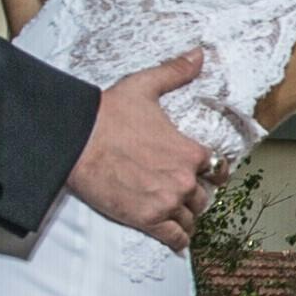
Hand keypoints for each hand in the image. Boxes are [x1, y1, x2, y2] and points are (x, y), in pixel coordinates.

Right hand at [68, 51, 214, 252]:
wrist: (77, 140)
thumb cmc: (109, 114)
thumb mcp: (145, 86)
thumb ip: (175, 72)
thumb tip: (198, 55)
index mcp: (189, 150)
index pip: (217, 170)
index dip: (212, 173)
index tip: (204, 175)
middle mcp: (184, 179)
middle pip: (203, 198)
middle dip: (194, 196)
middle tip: (180, 193)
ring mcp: (167, 201)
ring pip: (191, 219)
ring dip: (185, 217)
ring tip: (176, 215)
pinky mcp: (147, 219)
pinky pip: (174, 238)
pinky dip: (177, 240)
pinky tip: (175, 238)